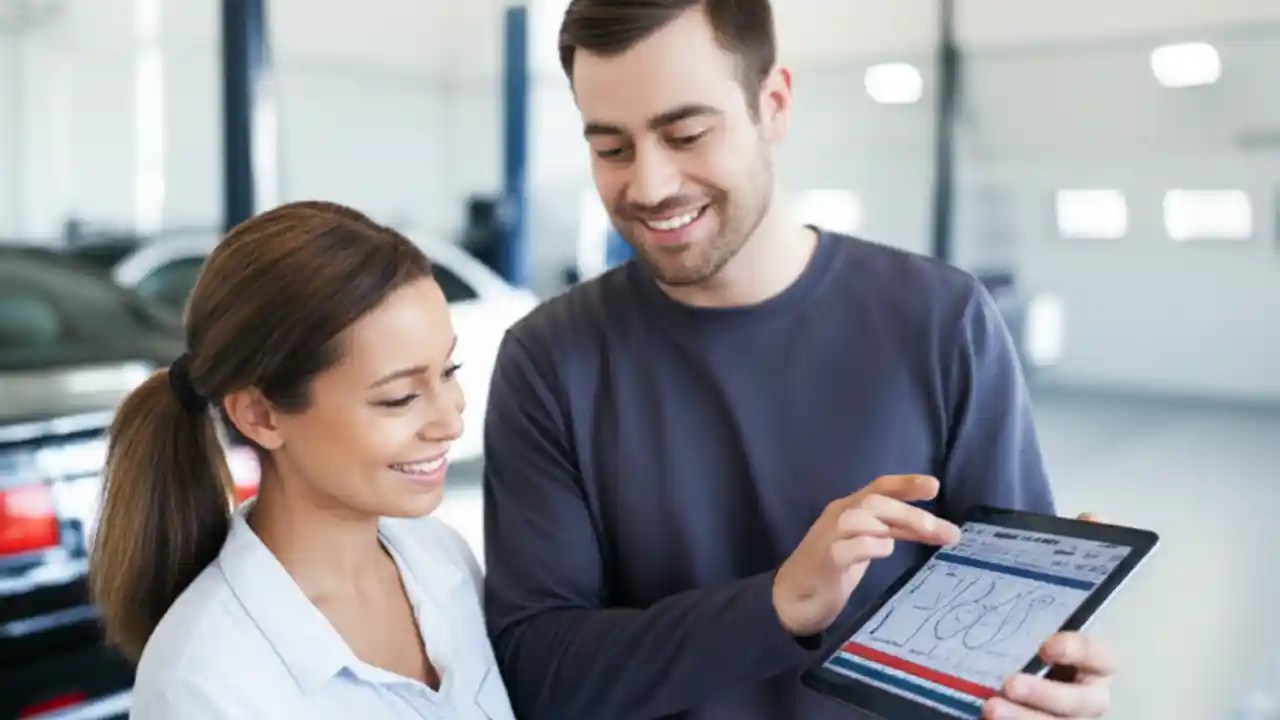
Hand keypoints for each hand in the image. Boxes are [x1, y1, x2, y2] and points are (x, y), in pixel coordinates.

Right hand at [772, 474, 960, 637]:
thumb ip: (892, 531)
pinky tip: (887, 550)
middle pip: (876, 500)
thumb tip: (933, 527)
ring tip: (926, 535)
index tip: (934, 486)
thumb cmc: (833, 569)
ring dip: (897, 523)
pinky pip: (850, 546)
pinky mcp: (825, 560)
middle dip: (912, 511)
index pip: (879, 487)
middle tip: (944, 529)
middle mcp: (839, 516)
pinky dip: (872, 545)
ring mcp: (829, 536)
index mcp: (849, 509)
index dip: (906, 483)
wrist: (792, 599)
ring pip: (862, 517)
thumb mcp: (867, 544)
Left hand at [983, 512, 1114, 718]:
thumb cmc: (1040, 627)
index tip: (1049, 644)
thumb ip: (1071, 561)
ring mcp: (1061, 716)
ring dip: (1022, 719)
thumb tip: (1093, 518)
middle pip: (1081, 704)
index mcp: (1094, 658)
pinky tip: (978, 715)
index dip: (1081, 651)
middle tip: (1010, 682)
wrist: (1014, 658)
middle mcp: (1085, 692)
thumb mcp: (1052, 593)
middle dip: (1048, 695)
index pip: (1102, 656)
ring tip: (988, 707)